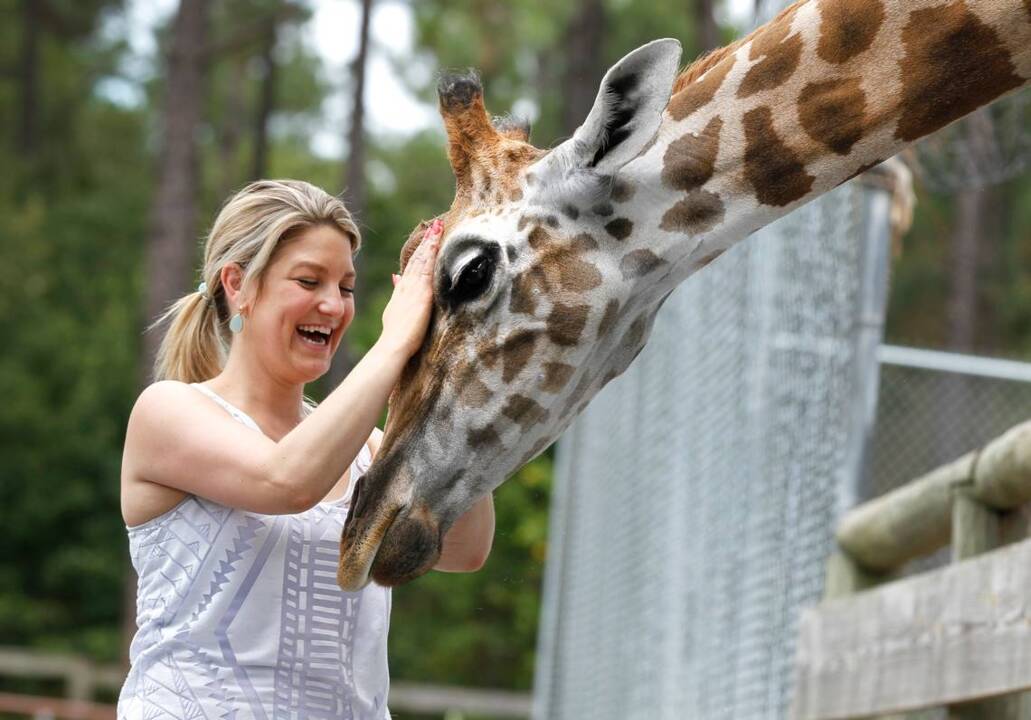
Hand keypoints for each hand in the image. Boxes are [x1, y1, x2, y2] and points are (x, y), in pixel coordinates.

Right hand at [379, 220, 441, 357]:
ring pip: (423, 259)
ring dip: (430, 242)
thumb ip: (397, 292)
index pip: (411, 266)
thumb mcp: (394, 309)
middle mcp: (407, 285)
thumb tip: (395, 276)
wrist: (394, 343)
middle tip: (435, 225)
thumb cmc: (396, 334)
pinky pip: (428, 268)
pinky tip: (437, 243)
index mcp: (401, 290)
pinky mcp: (423, 293)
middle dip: (426, 241)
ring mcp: (415, 288)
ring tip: (438, 227)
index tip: (426, 240)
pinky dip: (432, 253)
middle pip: (417, 258)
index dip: (419, 252)